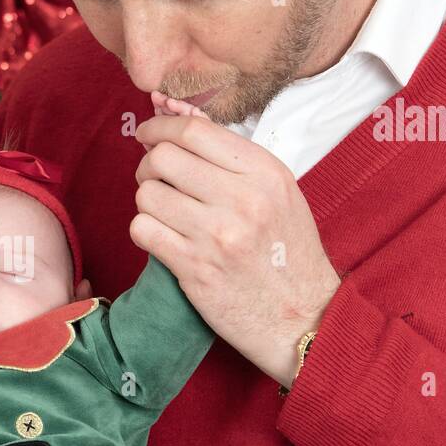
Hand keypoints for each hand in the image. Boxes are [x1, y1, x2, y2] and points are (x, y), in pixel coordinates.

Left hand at [132, 92, 340, 387]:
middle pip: (162, 158)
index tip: (147, 133)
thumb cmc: (289, 254)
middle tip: (156, 181)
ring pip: (147, 194)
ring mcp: (216, 235)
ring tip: (164, 214)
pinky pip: (142, 230)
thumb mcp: (280, 195)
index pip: (194, 131)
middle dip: (148, 165)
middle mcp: (242, 199)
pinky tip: (161, 238)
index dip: (160, 127)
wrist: (303, 317)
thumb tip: (181, 133)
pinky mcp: (194, 269)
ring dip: (147, 202)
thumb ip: (236, 163)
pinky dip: (144, 231)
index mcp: (265, 173)